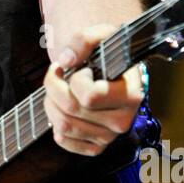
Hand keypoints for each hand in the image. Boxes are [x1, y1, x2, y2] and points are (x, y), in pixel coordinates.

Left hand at [44, 23, 143, 156]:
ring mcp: (109, 136)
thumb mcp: (103, 36)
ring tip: (59, 91)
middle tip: (58, 76)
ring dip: (52, 104)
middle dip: (54, 88)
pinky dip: (56, 125)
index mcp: (130, 95)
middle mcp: (123, 120)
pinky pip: (64, 141)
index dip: (74, 79)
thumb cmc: (110, 55)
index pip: (90, 96)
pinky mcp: (96, 146)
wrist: (115, 74)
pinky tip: (63, 110)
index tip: (74, 68)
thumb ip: (84, 39)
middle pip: (71, 110)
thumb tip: (66, 60)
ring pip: (64, 126)